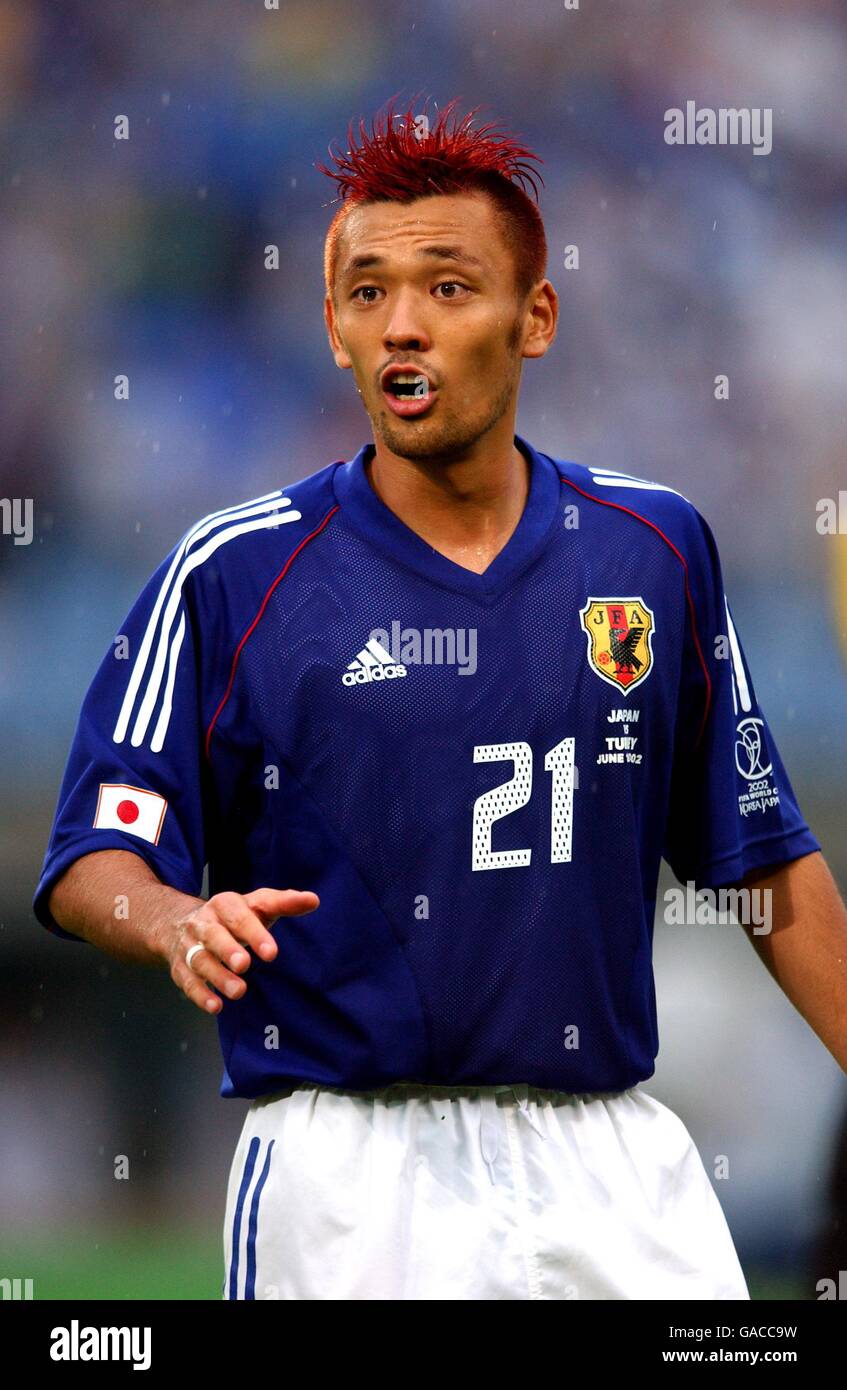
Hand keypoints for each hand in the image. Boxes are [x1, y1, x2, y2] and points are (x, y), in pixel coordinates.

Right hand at [164, 887, 318, 1014]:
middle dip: (228, 950)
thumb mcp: (256, 906)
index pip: (240, 917)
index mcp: (225, 905)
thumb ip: (284, 903)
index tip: (271, 953)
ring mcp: (189, 945)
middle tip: (244, 965)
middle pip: (213, 935)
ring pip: (200, 960)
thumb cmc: (231, 918)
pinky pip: (188, 982)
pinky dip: (200, 995)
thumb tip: (313, 900)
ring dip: (218, 976)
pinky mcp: (180, 968)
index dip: (255, 934)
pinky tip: (216, 1006)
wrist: (178, 923)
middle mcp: (204, 923)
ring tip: (238, 991)